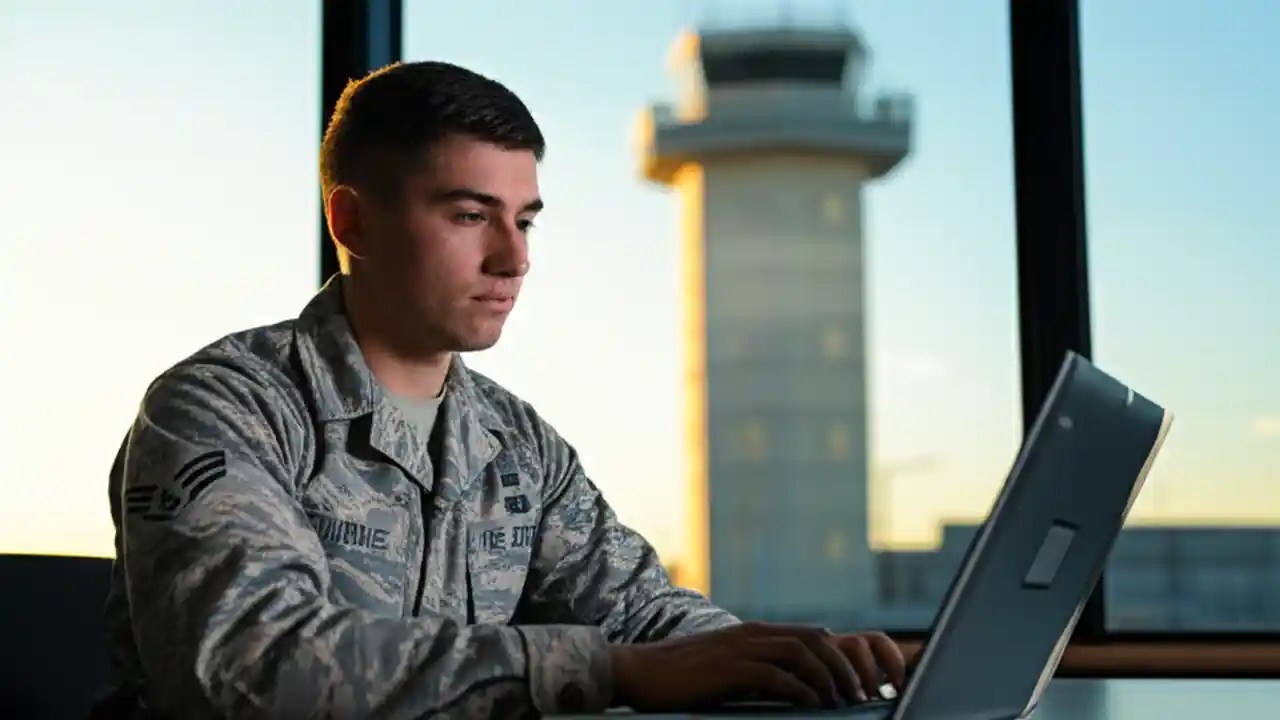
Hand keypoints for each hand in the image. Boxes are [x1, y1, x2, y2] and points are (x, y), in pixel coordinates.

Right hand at [607, 622, 904, 711]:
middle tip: (859, 694)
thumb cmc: (682, 675)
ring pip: (802, 653)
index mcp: (755, 632)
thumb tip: (791, 689)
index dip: (838, 657)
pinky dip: (800, 690)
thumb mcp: (727, 666)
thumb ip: (757, 669)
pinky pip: (777, 676)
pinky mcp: (730, 669)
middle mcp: (753, 634)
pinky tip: (812, 705)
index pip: (811, 634)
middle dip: (843, 667)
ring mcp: (742, 648)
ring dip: (828, 678)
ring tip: (841, 702)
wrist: (641, 671)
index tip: (855, 683)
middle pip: (815, 639)